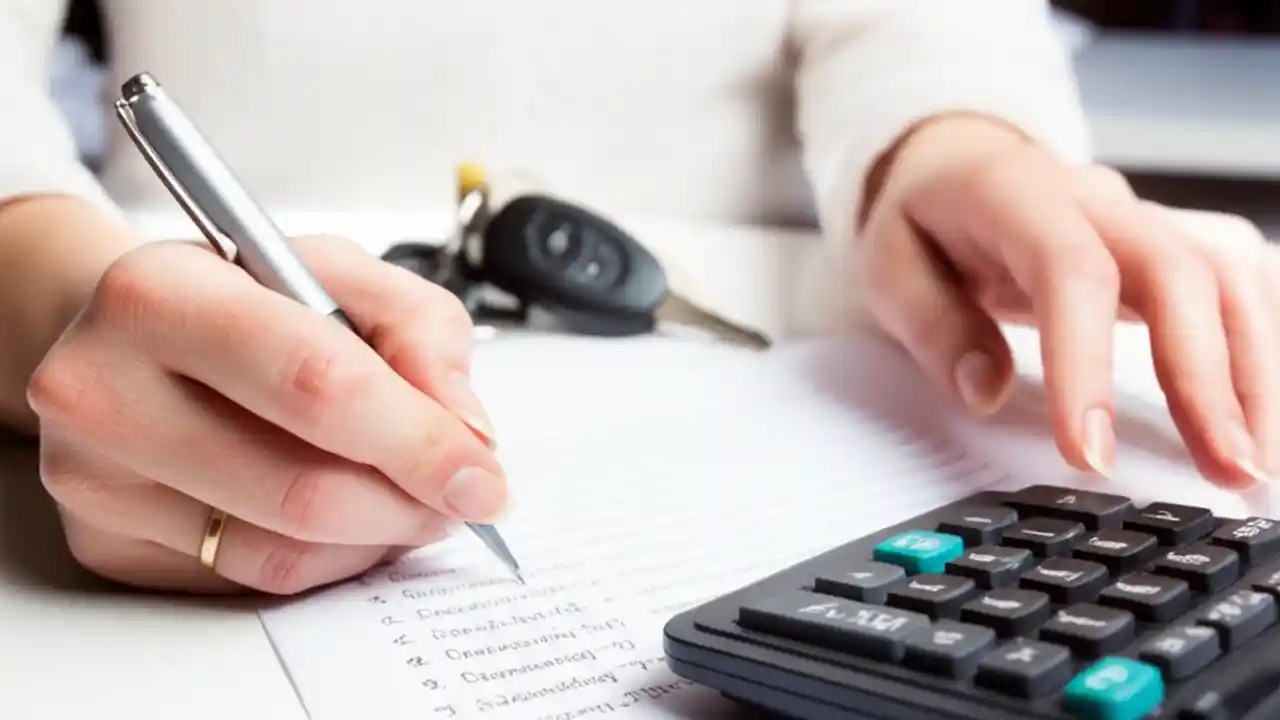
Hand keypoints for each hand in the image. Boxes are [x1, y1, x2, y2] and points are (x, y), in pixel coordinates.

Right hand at [27, 235, 505, 593]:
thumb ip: (421, 330)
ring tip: (408, 496)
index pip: (318, 386)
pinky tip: (345, 514)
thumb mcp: (338, 272)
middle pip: (304, 489)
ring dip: (378, 536)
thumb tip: (465, 431)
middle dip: (412, 503)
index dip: (419, 442)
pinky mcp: (104, 542)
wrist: (131, 331)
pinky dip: (328, 557)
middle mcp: (101, 389)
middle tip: (463, 496)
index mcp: (160, 295)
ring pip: (284, 551)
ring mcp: (93, 479)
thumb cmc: (242, 296)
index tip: (483, 475)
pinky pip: (252, 577)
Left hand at [858, 114, 1277, 488]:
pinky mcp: (1172, 243)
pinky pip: (1239, 286)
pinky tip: (1259, 413)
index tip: (1089, 452)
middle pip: (1178, 272)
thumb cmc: (924, 218)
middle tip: (1224, 469)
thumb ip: (934, 327)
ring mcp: (1144, 217)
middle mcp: (1098, 200)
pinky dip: (1259, 350)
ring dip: (1252, 373)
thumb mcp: (889, 266)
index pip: (1071, 273)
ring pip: (1229, 278)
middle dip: (1207, 378)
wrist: (958, 162)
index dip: (1087, 364)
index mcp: (1018, 196)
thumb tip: (986, 391)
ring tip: (1251, 462)